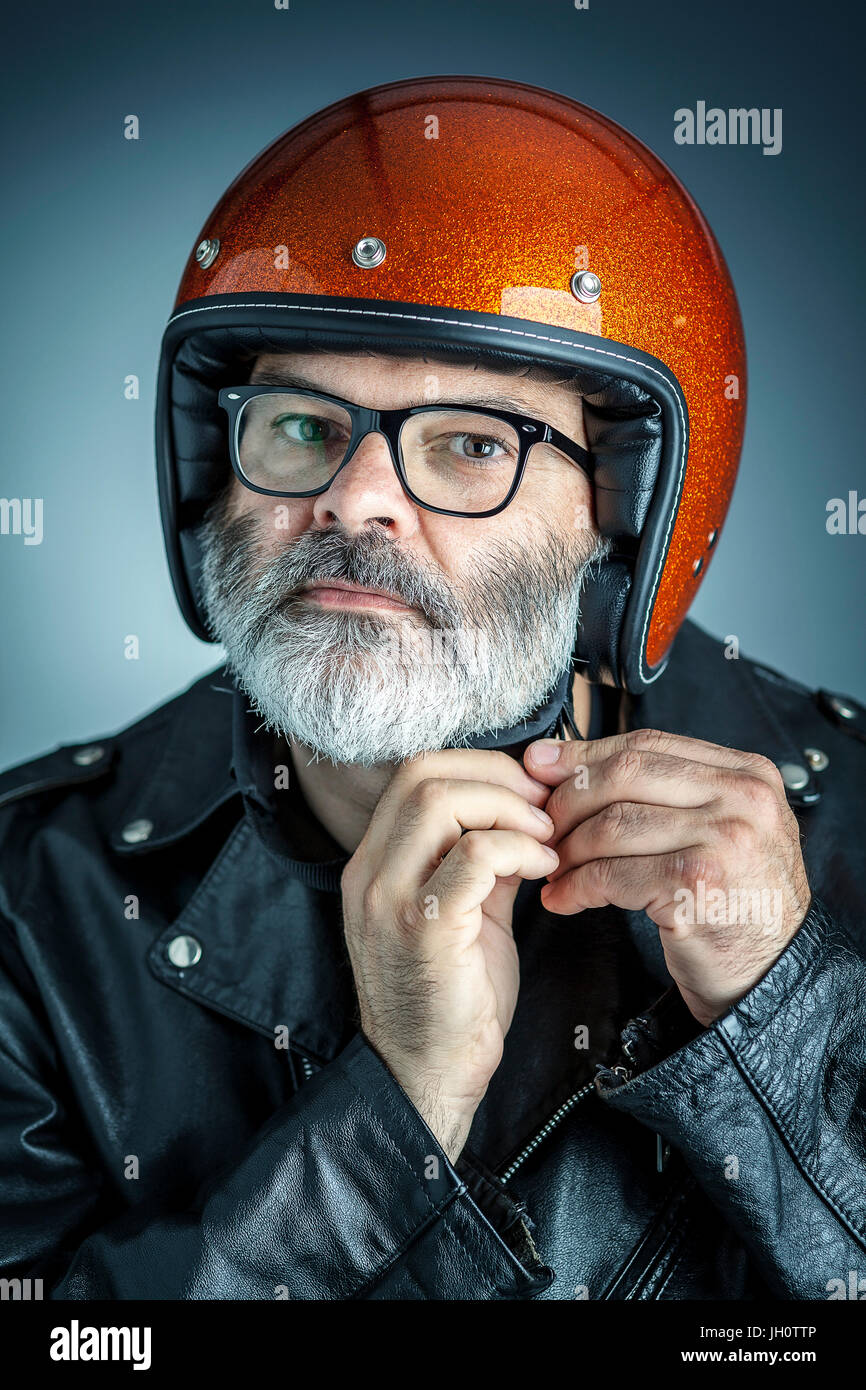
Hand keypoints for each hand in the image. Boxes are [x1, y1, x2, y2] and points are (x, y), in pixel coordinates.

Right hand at [341, 749, 557, 1161]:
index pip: (414, 772)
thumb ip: (482, 858)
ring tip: (545, 839)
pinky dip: (519, 848)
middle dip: (497, 777)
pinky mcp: (424, 929)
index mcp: (374, 863)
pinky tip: (543, 869)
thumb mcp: (464, 911)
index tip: (527, 788)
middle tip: (543, 806)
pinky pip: (474, 855)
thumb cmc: (450, 998)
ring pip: (440, 802)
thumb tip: (524, 815)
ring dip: (508, 809)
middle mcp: (369, 873)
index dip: (479, 766)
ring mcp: (389, 899)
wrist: (427, 1075)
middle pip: (424, 774)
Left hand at [524, 728, 810, 1026]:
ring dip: (569, 849)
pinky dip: (577, 887)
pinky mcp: (696, 887)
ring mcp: (722, 841)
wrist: (773, 973)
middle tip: (542, 826)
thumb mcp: (717, 828)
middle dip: (569, 799)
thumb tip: (558, 761)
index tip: (541, 766)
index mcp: (746, 774)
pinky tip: (564, 898)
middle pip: (625, 774)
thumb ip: (659, 791)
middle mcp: (741, 799)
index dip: (585, 754)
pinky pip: (612, 875)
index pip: (647, 745)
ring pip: (612, 825)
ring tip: (554, 869)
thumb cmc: (735, 900)